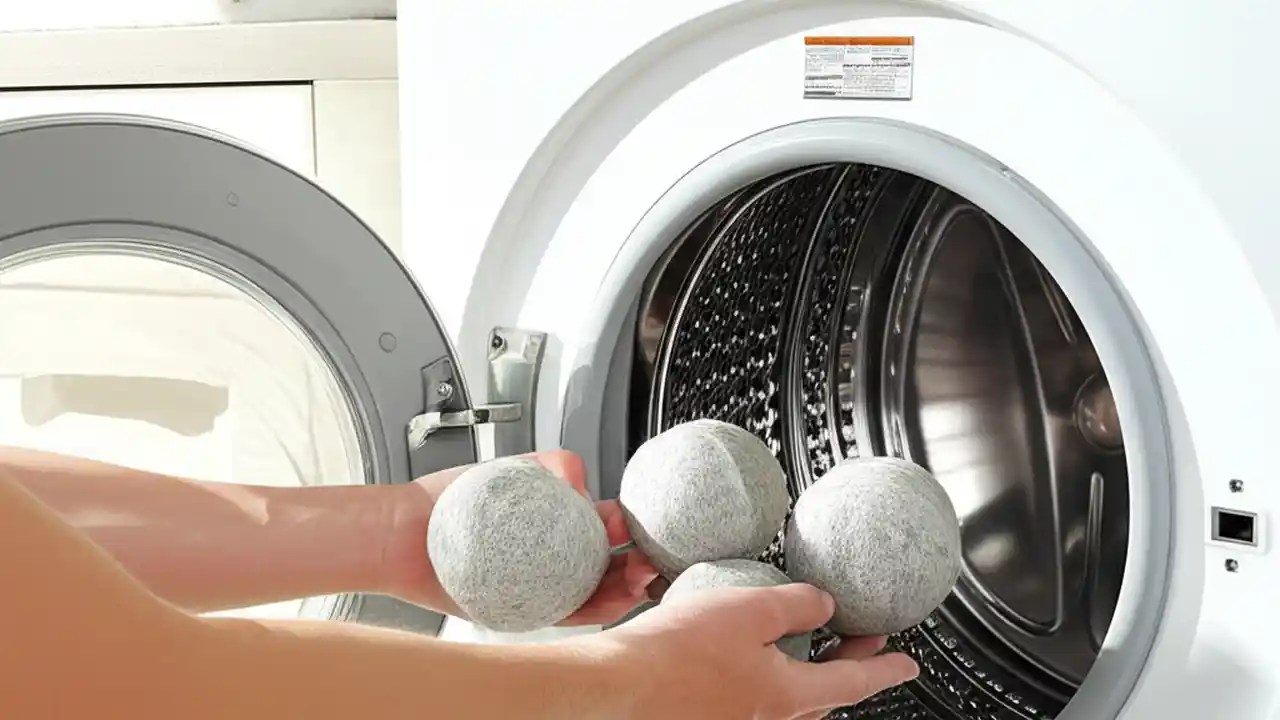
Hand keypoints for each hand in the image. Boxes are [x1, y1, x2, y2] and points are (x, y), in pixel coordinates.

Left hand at [377, 450, 659, 625]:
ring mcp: (539, 583)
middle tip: (647, 561)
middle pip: (606, 566)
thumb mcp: (510, 468)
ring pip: (592, 593)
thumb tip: (581, 477)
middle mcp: (550, 556)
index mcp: (553, 524)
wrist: (405, 532)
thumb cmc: (450, 503)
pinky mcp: (523, 609)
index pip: (603, 531)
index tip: (642, 528)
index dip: (630, 532)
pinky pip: (564, 614)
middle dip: (636, 567)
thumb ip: (551, 463)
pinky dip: (590, 611)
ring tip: (635, 582)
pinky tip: (606, 603)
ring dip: (621, 592)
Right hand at [587, 583, 918, 718]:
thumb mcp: (749, 610)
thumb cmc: (674, 656)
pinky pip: (754, 703)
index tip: (907, 662)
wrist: (616, 692)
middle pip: (825, 696)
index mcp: (787, 694)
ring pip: (790, 704)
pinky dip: (767, 681)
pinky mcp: (707, 718)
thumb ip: (796, 605)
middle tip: (864, 644)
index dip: (885, 667)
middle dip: (850, 667)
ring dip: (809, 676)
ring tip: (809, 649)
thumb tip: (825, 606)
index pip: (854, 681)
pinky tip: (746, 660)